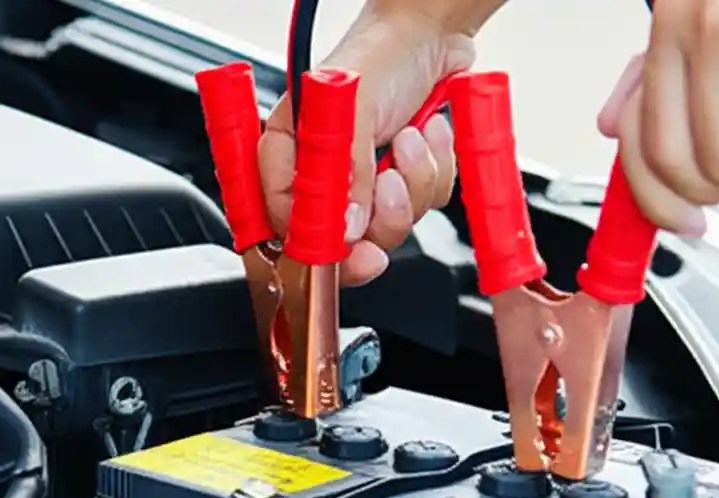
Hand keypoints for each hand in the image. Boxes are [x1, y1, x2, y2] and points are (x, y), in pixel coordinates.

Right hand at [259, 8, 475, 284]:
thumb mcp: (355, 109)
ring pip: (388, 225)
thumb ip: (347, 169)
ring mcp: (364, 182)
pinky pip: (424, 206)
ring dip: (413, 182)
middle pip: (339, 238)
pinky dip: (436, 171)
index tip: (341, 243)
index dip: (311, 241)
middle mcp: (323, 173)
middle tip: (390, 184)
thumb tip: (346, 224)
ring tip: (412, 139)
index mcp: (291, 153)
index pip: (282, 217)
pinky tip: (428, 135)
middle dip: (378, 217)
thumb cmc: (380, 55)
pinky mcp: (402, 180)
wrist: (431, 34)